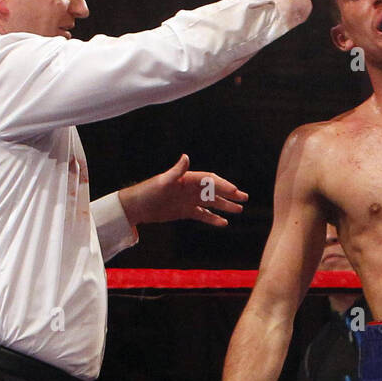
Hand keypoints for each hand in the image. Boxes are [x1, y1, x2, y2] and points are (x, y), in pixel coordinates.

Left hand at [118, 155, 247, 228]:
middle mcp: (190, 188)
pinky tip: (223, 223)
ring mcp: (188, 200)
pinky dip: (213, 218)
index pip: (210, 180)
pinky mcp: (184, 211)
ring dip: (225, 205)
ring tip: (239, 210)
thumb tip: (186, 157)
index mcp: (187, 179)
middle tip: (244, 198)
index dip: (223, 185)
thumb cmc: (148, 191)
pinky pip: (202, 214)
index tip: (235, 191)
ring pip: (211, 203)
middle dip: (229, 194)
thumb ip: (176, 170)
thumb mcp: (163, 181)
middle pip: (214, 190)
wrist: (137, 206)